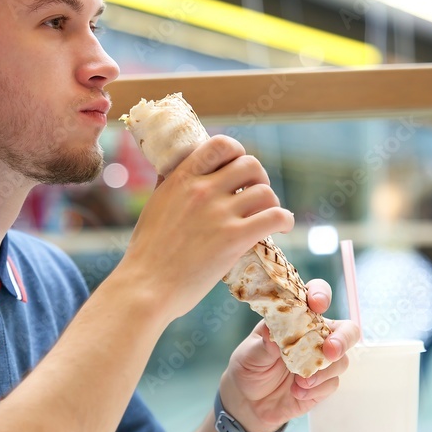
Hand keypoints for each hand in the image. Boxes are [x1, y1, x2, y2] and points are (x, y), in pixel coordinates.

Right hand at [118, 136, 293, 320]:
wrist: (146, 286)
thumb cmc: (147, 253)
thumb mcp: (154, 206)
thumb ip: (168, 184)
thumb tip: (173, 168)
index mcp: (181, 178)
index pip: (221, 145)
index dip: (237, 153)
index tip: (237, 170)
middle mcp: (203, 190)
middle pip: (250, 165)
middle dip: (258, 178)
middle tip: (254, 196)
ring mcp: (220, 213)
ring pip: (266, 192)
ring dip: (271, 203)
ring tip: (266, 215)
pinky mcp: (235, 238)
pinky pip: (276, 216)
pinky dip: (285, 220)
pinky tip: (282, 228)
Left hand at [218, 280, 360, 431]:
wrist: (248, 401)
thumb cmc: (249, 366)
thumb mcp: (250, 353)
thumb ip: (264, 344)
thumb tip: (272, 333)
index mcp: (296, 319)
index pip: (315, 297)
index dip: (321, 294)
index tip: (317, 304)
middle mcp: (314, 336)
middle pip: (346, 329)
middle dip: (343, 338)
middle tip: (331, 351)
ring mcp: (321, 360)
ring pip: (342, 360)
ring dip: (324, 371)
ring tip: (301, 382)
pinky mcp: (324, 383)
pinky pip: (333, 383)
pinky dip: (317, 389)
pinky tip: (297, 392)